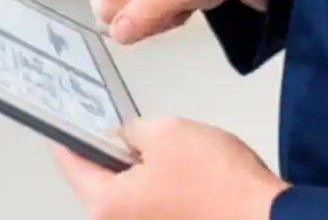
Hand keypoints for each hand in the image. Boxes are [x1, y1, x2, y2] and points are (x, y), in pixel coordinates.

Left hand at [54, 118, 288, 219]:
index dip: (68, 132)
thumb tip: (122, 134)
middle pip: (97, 178)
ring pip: (126, 189)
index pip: (69, 161)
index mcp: (107, 203)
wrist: (263, 216)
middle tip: (133, 129)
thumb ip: (131, 128)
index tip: (64, 117)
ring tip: (170, 151)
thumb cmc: (220, 184)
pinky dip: (158, 183)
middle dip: (113, 149)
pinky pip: (148, 201)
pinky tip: (183, 171)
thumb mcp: (166, 131)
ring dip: (139, 167)